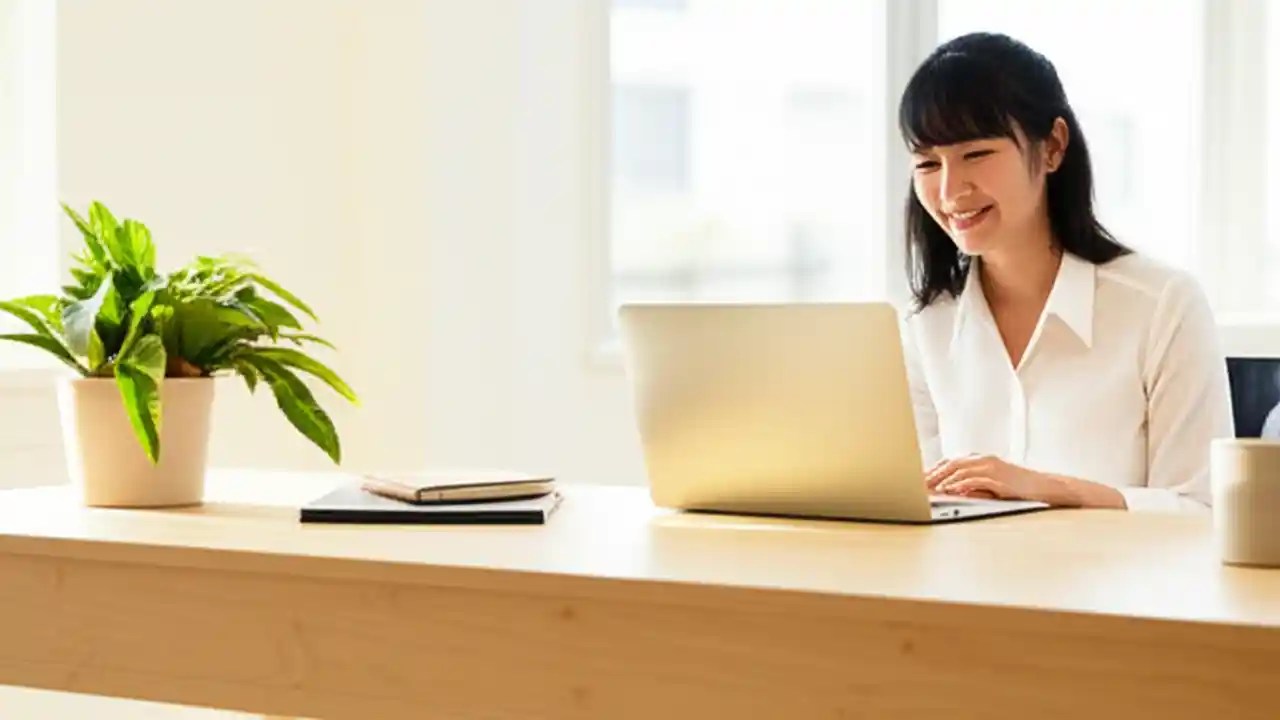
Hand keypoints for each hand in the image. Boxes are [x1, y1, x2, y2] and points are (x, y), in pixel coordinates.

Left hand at [924, 454, 1074, 505]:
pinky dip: (959, 484)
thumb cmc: (1017, 487)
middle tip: (918, 484)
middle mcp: (984, 459)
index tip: (919, 479)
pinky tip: (949, 490)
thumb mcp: (991, 482)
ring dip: (942, 479)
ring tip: (929, 488)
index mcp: (981, 458)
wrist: (1043, 486)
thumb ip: (972, 483)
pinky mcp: (998, 478)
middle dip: (933, 474)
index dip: (934, 469)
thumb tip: (951, 490)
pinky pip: (974, 480)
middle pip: (952, 463)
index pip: (951, 461)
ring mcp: (991, 467)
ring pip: (960, 470)